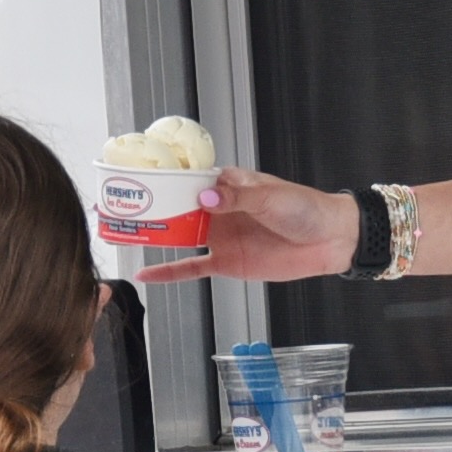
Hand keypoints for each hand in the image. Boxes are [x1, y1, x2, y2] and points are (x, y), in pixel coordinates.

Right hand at [143, 168, 359, 282]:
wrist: (330, 240)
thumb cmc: (305, 208)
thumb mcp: (270, 197)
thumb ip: (236, 198)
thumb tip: (206, 199)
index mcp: (229, 184)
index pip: (190, 179)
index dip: (166, 179)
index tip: (141, 178)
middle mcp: (220, 209)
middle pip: (178, 208)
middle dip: (152, 208)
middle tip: (122, 208)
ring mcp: (221, 236)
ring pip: (180, 237)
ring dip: (155, 237)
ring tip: (124, 234)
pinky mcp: (226, 262)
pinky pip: (192, 267)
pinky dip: (169, 271)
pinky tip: (147, 273)